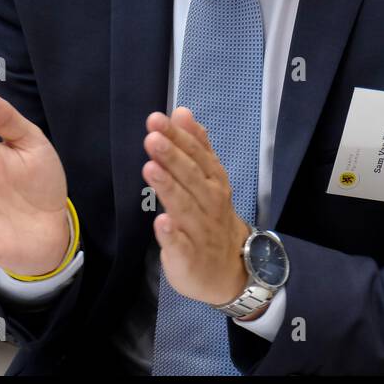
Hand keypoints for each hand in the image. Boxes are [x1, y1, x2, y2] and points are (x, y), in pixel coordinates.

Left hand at [142, 106, 251, 306]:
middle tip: (151, 137)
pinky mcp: (189, 257)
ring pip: (184, 207)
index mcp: (213, 182)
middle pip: (191, 178)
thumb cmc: (212, 218)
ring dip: (168, 188)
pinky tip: (161, 223)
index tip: (158, 120)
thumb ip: (196, 146)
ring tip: (150, 169)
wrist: (233, 272)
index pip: (197, 156)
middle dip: (172, 157)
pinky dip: (172, 235)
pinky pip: (181, 246)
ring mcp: (200, 231)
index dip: (179, 137)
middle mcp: (209, 204)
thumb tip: (181, 111)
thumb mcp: (210, 179)